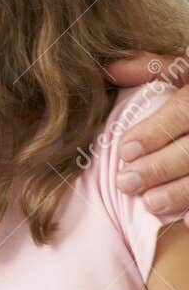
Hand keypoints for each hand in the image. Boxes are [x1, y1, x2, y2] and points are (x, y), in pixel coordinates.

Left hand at [105, 54, 188, 212]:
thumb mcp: (182, 73)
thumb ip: (149, 68)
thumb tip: (108, 69)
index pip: (184, 111)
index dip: (154, 132)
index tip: (124, 151)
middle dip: (160, 167)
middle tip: (126, 182)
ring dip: (181, 191)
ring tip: (150, 203)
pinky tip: (185, 220)